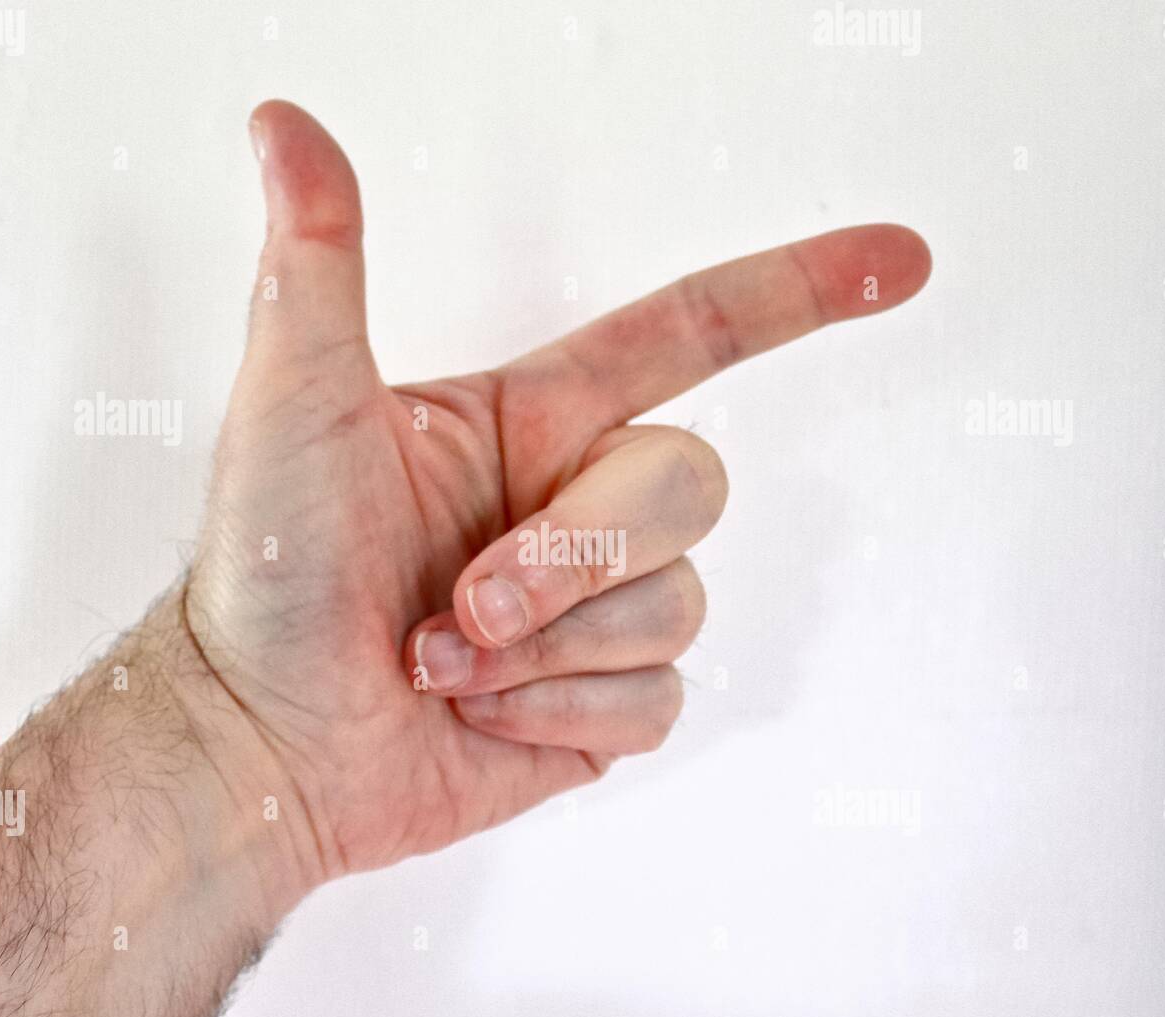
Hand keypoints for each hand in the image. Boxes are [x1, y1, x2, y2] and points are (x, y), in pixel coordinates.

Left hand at [185, 100, 931, 887]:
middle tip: (465, 593)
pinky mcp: (601, 704)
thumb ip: (318, 264)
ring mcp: (596, 610)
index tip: (898, 263)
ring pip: (676, 602)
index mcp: (533, 422)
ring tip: (443, 657)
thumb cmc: (266, 572)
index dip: (796, 293)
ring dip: (547, 643)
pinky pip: (655, 699)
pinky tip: (478, 712)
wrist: (266, 744)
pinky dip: (556, 713)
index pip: (691, 335)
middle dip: (578, 550)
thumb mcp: (294, 402)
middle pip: (691, 484)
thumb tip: (285, 124)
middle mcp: (578, 507)